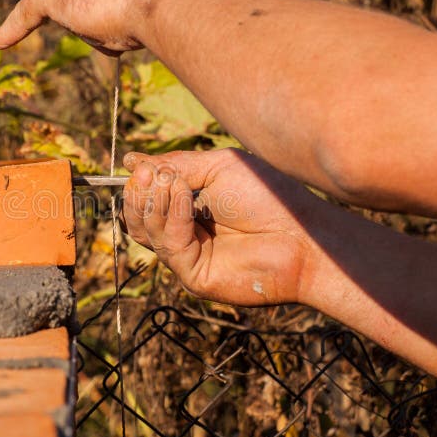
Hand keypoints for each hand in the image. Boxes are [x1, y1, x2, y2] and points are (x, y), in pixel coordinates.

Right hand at [122, 149, 325, 305]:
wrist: (304, 234)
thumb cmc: (270, 197)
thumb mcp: (218, 168)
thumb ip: (178, 165)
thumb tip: (133, 161)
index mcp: (190, 209)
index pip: (148, 199)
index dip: (139, 183)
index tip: (133, 164)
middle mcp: (185, 235)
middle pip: (138, 219)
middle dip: (138, 193)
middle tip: (146, 173)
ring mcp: (189, 257)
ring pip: (146, 233)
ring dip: (152, 202)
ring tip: (167, 179)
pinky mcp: (194, 276)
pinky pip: (170, 245)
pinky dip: (173, 216)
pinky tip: (183, 194)